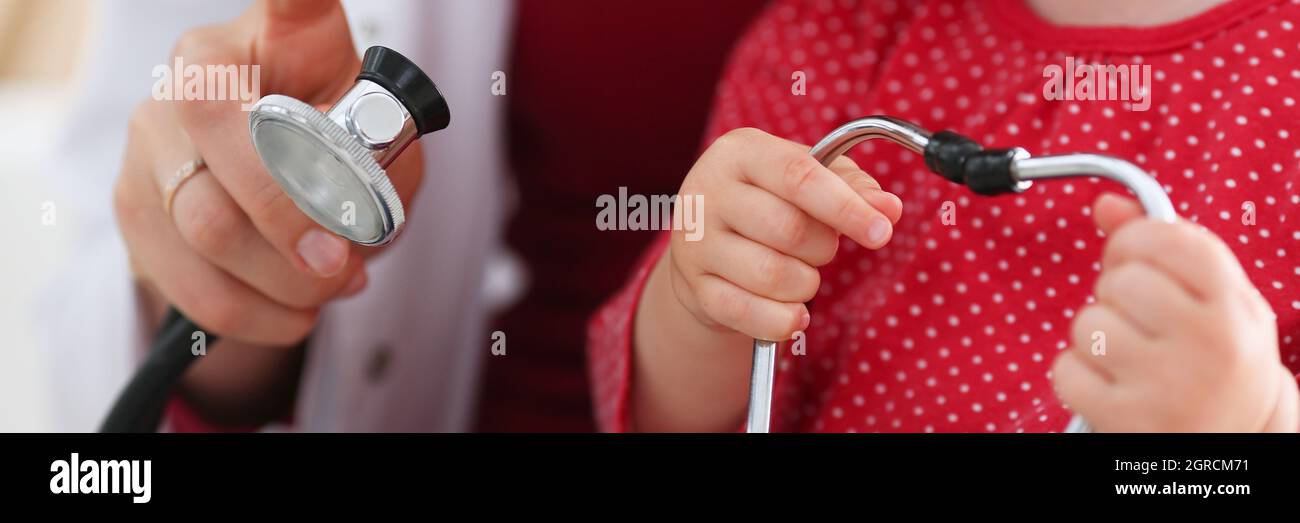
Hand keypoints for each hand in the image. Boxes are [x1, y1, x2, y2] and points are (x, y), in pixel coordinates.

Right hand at [113, 0, 423, 344]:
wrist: (282, 177)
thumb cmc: (338, 143)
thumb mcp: (378, 136)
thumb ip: (376, 159)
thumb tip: (350, 215)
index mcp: (261, 42)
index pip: (288, 2)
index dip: (299, 1)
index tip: (313, 12)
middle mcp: (185, 82)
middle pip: (236, 160)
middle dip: (300, 230)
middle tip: (343, 263)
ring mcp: (147, 144)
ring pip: (209, 234)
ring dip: (284, 282)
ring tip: (329, 286)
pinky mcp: (133, 209)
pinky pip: (190, 285)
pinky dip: (256, 315)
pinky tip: (295, 311)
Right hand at [630, 127, 901, 430]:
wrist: (703, 242)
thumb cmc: (767, 200)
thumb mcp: (807, 177)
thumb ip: (853, 186)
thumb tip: (889, 208)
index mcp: (739, 152)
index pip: (798, 176)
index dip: (845, 207)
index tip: (882, 232)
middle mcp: (708, 192)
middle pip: (788, 229)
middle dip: (823, 248)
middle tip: (822, 248)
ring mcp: (695, 242)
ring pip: (771, 275)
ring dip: (805, 284)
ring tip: (802, 275)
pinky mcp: (694, 287)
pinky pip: (747, 313)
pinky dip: (782, 320)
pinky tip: (796, 315)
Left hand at [1052, 193, 1298, 431]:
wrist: (1237, 437)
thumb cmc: (1218, 356)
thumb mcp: (1216, 298)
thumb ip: (1166, 244)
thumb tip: (1106, 205)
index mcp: (1233, 308)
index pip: (1166, 240)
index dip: (1134, 241)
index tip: (1132, 258)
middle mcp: (1206, 345)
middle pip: (1120, 281)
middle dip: (1115, 293)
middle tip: (1139, 319)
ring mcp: (1167, 386)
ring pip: (1087, 324)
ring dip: (1094, 335)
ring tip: (1129, 356)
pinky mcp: (1127, 419)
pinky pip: (1066, 369)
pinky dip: (1077, 374)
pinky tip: (1111, 384)